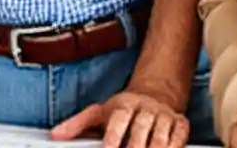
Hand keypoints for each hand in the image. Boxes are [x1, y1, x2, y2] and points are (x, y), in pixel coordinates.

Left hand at [50, 84, 188, 147]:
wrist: (155, 94)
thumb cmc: (123, 109)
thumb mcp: (99, 112)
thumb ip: (77, 125)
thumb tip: (55, 135)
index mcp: (125, 104)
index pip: (120, 118)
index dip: (115, 135)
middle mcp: (146, 108)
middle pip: (142, 128)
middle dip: (136, 147)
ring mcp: (164, 116)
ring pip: (161, 135)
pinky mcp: (180, 123)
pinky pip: (180, 136)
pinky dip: (175, 147)